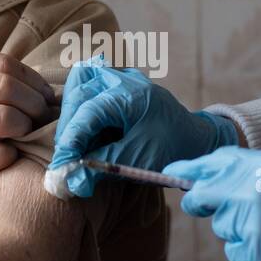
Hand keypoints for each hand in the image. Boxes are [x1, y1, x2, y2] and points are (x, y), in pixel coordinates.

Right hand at [0, 53, 58, 205]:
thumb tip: (22, 82)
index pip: (1, 63)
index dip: (32, 79)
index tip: (44, 93)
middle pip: (6, 87)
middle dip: (34, 103)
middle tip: (44, 116)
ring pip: (4, 118)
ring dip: (25, 128)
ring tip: (28, 135)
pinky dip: (9, 155)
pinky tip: (8, 156)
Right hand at [48, 61, 237, 196]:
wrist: (198, 141)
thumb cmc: (172, 150)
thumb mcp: (136, 161)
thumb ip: (99, 167)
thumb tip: (66, 182)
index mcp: (131, 94)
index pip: (87, 112)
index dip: (70, 141)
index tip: (61, 167)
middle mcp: (124, 80)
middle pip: (79, 93)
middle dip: (69, 128)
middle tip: (68, 158)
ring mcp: (122, 78)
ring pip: (81, 83)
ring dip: (74, 114)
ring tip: (76, 144)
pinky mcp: (121, 85)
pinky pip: (91, 86)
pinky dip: (83, 109)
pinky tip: (87, 132)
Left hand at [164, 147, 260, 260]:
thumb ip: (250, 176)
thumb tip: (207, 185)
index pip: (212, 163)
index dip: (189, 170)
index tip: (171, 173)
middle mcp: (251, 189)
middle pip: (204, 197)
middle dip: (201, 204)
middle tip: (204, 206)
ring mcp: (250, 222)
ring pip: (223, 228)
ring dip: (240, 232)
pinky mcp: (253, 252)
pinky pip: (236, 253)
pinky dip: (252, 256)